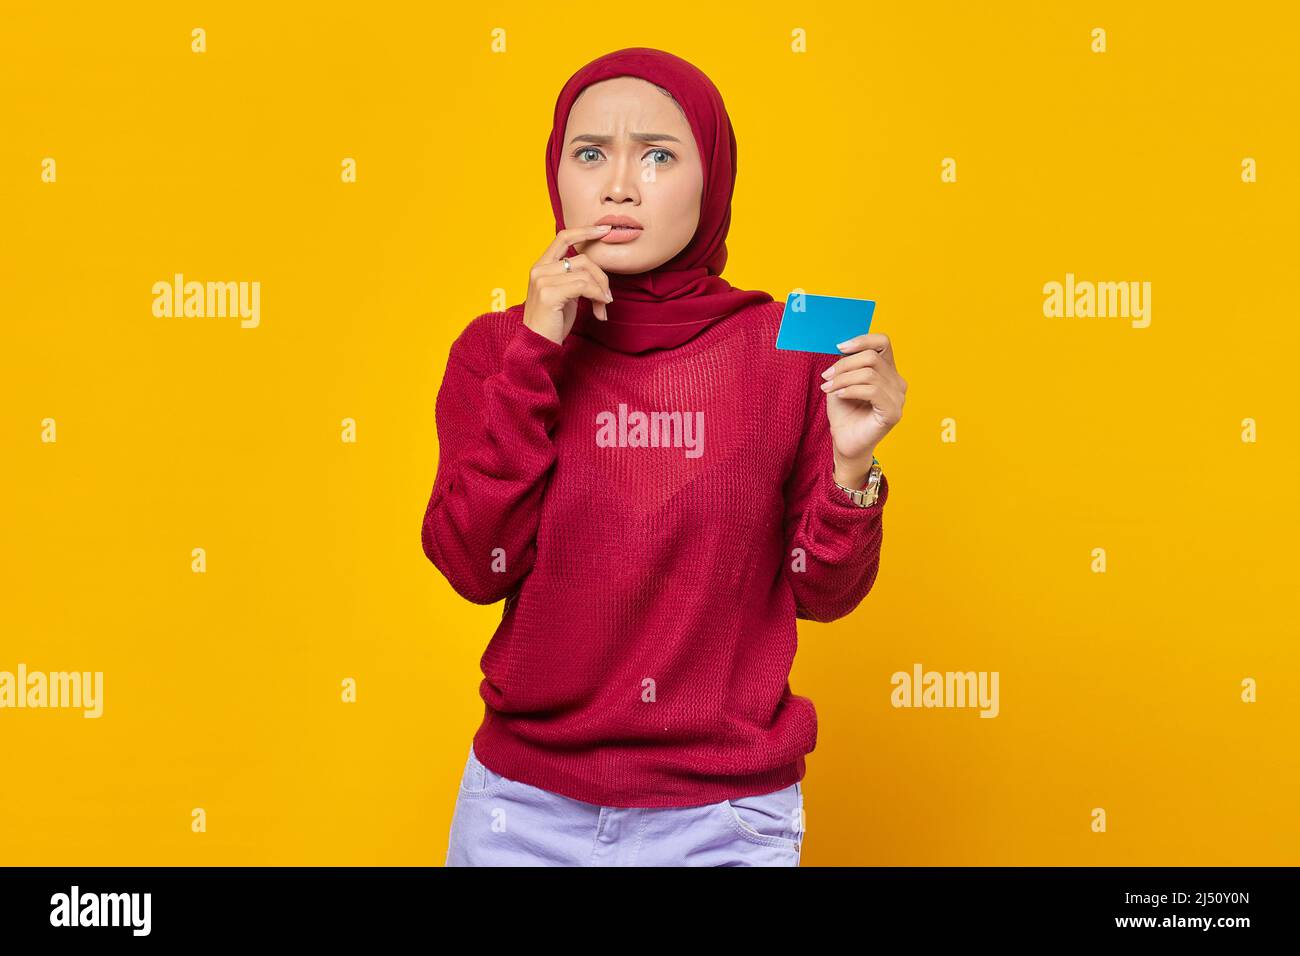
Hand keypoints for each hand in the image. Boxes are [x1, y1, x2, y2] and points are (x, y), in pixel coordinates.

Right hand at [522, 225, 615, 344]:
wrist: (537, 345)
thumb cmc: (552, 322)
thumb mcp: (565, 294)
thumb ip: (575, 278)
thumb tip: (599, 273)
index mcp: (541, 266)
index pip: (563, 237)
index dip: (585, 230)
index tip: (605, 230)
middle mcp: (539, 269)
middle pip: (583, 259)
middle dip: (602, 278)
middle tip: (607, 298)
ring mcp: (542, 280)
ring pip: (586, 273)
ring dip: (601, 292)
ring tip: (601, 308)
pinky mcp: (548, 293)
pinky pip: (584, 286)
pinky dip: (597, 296)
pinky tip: (599, 310)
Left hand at [819, 332, 906, 483]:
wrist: (845, 442)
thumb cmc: (844, 412)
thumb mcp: (842, 381)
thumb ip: (847, 363)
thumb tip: (843, 345)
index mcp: (888, 371)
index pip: (883, 342)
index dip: (862, 340)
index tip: (839, 347)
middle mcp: (897, 382)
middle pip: (872, 357)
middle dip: (844, 365)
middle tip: (826, 376)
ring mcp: (899, 398)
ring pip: (870, 374)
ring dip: (843, 379)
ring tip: (828, 388)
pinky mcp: (894, 412)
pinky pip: (872, 391)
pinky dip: (851, 390)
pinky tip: (839, 395)